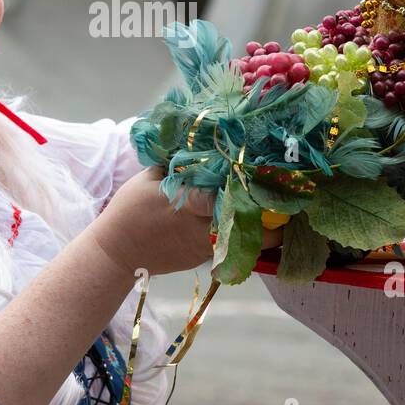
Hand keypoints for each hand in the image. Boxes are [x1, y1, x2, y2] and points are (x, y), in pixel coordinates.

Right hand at [93, 168, 285, 276]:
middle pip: (246, 222)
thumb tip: (204, 145)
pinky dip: (243, 236)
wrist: (115, 254)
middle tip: (288, 195)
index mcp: (187, 201)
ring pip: (244, 240)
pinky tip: (252, 222)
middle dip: (270, 213)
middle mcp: (199, 227)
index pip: (227, 194)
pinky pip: (230, 246)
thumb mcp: (149, 178)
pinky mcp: (202, 259)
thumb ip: (178, 164)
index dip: (252, 186)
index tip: (270, 174)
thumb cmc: (129, 210)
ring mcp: (202, 247)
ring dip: (262, 227)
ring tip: (278, 209)